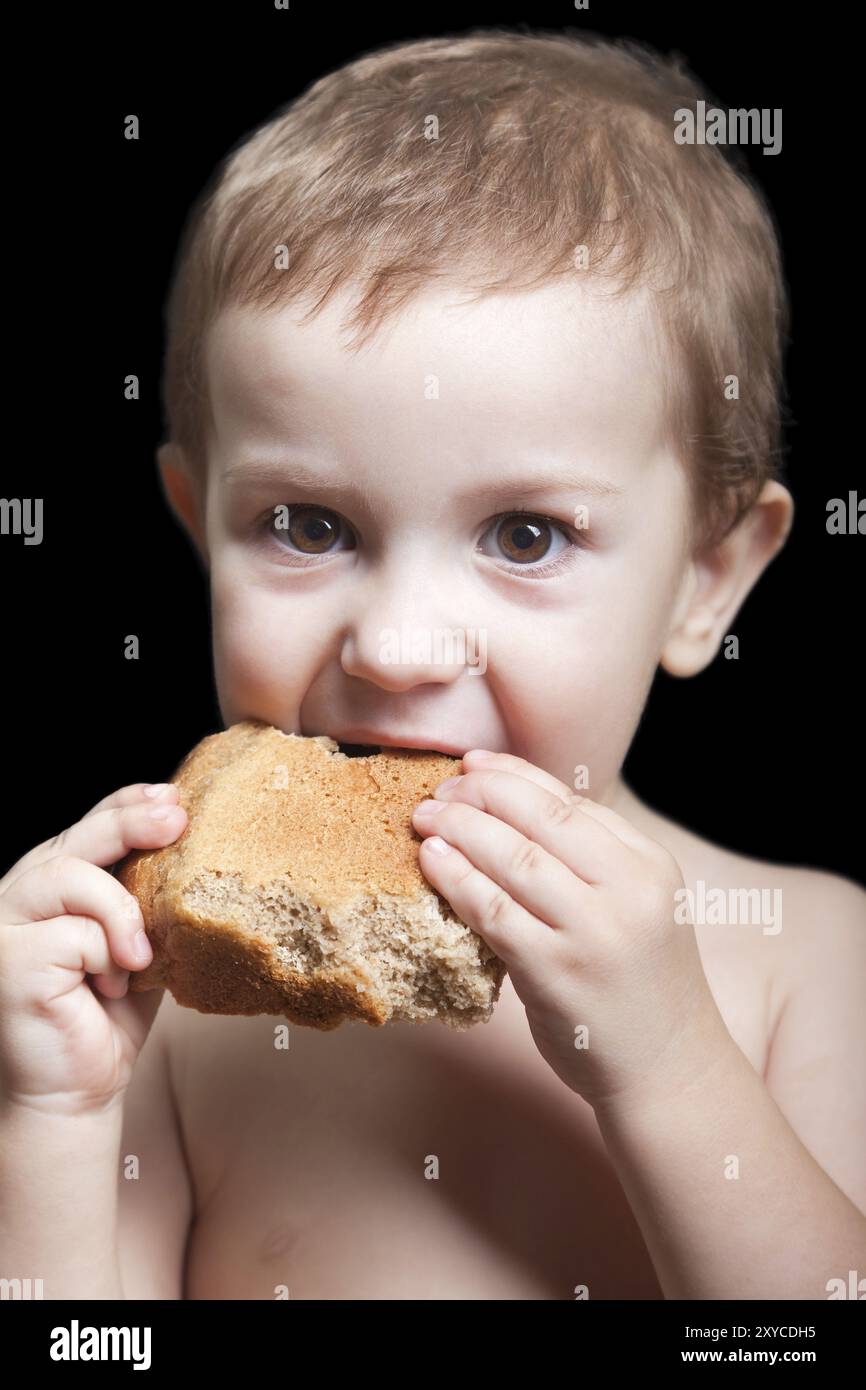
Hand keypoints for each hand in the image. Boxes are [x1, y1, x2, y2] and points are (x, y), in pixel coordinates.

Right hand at [0, 782, 186, 1115]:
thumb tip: (195, 844)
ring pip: (72, 876)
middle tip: (177, 821)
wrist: (76, 1092)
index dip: (128, 804)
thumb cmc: (107, 1017)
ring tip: (140, 956)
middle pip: (78, 838)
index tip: (173, 798)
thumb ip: (147, 897)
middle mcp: (19, 893)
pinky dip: (106, 957)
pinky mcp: (8, 958)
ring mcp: (5, 923)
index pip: (88, 825)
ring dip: (120, 911)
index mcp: (51, 882)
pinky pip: (74, 932)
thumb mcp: (139, 942)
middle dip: (131, 822)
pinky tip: (108, 987)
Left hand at [412, 750, 729, 1109]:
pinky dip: (456, 879)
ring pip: (514, 858)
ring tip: (424, 818)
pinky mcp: (555, 971)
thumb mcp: (636, 905)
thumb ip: (589, 859)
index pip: (571, 800)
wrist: (668, 1066)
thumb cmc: (638, 981)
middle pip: (540, 818)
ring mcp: (592, 931)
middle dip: (480, 794)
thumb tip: (508, 806)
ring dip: (460, 829)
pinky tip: (432, 861)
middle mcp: (628, 890)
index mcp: (649, 863)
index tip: (473, 764)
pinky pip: (493, 910)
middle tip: (438, 790)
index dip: (513, 775)